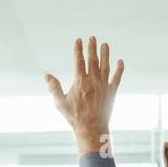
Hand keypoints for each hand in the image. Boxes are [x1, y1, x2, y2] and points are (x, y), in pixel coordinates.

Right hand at [45, 36, 123, 155]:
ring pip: (105, 66)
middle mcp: (93, 82)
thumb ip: (54, 88)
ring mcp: (104, 86)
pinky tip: (120, 61)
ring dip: (105, 54)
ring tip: (105, 44)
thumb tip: (47, 76)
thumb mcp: (60, 103)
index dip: (78, 50)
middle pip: (93, 60)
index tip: (78, 40)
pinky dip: (119, 69)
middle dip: (92, 48)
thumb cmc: (74, 117)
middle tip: (93, 37)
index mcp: (80, 83)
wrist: (92, 129)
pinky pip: (117, 78)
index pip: (78, 61)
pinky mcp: (112, 92)